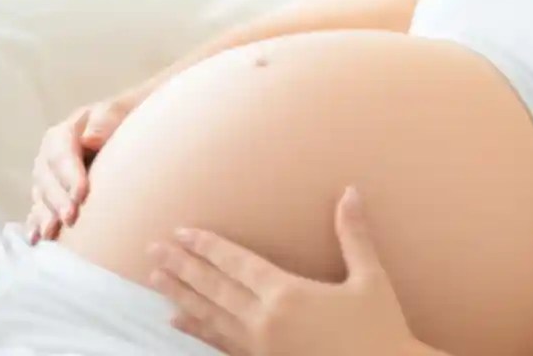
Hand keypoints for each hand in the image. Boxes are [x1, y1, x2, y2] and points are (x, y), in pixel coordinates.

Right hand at [25, 84, 151, 243]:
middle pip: (47, 177)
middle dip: (58, 199)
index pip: (61, 153)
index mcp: (66, 132)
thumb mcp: (122, 110)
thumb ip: (107, 119)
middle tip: (71, 217)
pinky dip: (37, 222)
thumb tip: (89, 139)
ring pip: (41, 194)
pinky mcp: (54, 193)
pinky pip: (40, 207)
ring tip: (51, 233)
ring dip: (46, 214)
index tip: (81, 194)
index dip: (69, 174)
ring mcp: (51, 175)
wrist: (135, 126)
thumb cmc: (130, 117)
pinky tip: (36, 237)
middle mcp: (53, 154)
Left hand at [148, 185, 415, 355]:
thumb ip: (354, 235)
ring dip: (179, 295)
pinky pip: (218, 343)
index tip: (181, 232)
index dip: (207, 246)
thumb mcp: (371, 278)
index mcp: (288, 294)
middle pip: (213, 288)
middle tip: (152, 248)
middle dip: (181, 266)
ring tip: (153, 278)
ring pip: (208, 316)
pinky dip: (194, 329)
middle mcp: (265, 320)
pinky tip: (176, 321)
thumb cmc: (380, 328)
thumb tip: (350, 192)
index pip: (237, 263)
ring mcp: (259, 346)